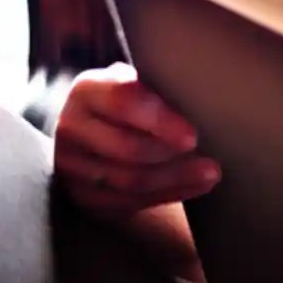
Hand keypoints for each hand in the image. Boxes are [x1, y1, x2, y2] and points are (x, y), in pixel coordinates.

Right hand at [54, 63, 220, 219]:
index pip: (122, 102)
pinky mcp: (84, 194)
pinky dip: (168, 194)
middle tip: (210, 161)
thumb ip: (156, 84)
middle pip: (126, 148)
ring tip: (210, 174)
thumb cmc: (130, 99)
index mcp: (86, 91)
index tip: (193, 135)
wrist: (94, 128)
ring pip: (129, 180)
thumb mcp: (136, 81)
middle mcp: (72, 127)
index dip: (160, 120)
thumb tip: (198, 93)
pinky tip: (195, 186)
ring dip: (175, 179)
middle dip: (173, 157)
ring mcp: (72, 165)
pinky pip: (129, 201)